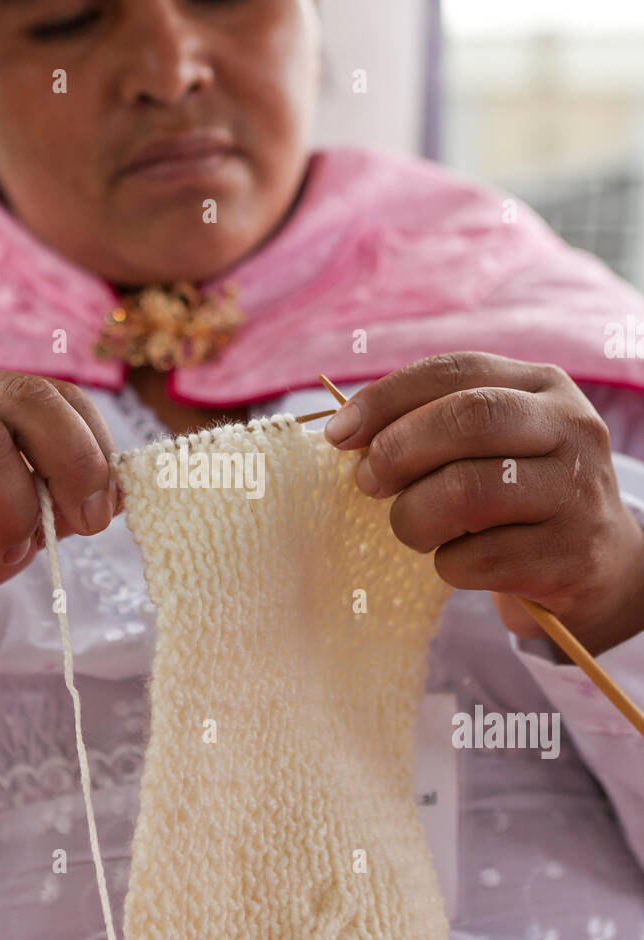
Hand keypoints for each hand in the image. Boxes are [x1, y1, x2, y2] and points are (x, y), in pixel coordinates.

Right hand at [0, 372, 122, 674]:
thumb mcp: (28, 519)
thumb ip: (68, 497)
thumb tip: (123, 489)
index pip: (52, 391)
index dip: (91, 444)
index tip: (105, 505)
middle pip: (18, 396)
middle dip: (68, 464)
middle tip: (81, 524)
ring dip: (10, 507)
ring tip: (9, 549)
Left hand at [324, 352, 643, 656]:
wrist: (600, 569)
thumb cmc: (518, 499)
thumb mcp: (492, 446)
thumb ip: (434, 426)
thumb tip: (347, 434)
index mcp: (543, 386)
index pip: (456, 370)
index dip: (386, 397)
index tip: (338, 434)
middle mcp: (571, 429)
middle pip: (469, 418)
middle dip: (399, 450)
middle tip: (368, 483)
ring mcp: (578, 493)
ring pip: (469, 491)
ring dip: (415, 516)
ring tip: (412, 529)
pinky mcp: (572, 557)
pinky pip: (481, 558)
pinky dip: (449, 565)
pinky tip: (457, 562)